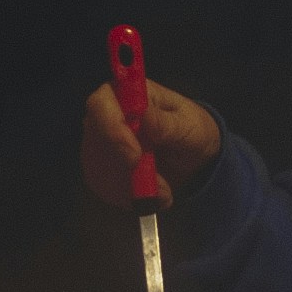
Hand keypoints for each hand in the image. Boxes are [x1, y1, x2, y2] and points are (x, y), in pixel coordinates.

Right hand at [80, 75, 221, 208]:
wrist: (195, 156)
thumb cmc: (192, 130)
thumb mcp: (189, 126)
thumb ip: (168, 124)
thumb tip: (146, 118)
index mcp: (128, 94)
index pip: (100, 104)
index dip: (111, 130)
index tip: (134, 156)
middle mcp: (108, 116)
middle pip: (95, 141)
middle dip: (124, 170)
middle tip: (157, 185)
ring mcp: (102, 142)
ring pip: (97, 168)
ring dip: (130, 188)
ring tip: (163, 193)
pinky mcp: (103, 167)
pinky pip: (102, 186)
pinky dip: (127, 198)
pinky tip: (151, 197)